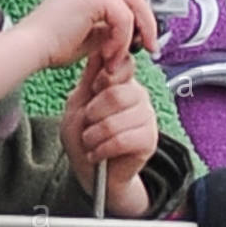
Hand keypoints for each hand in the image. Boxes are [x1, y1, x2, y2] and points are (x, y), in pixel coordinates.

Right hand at [24, 0, 158, 69]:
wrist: (30, 50)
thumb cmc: (52, 45)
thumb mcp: (91, 32)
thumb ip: (112, 24)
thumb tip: (138, 31)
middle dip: (147, 21)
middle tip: (150, 47)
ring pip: (133, 4)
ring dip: (136, 34)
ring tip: (119, 59)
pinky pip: (124, 18)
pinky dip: (121, 40)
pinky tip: (108, 55)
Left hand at [61, 54, 156, 217]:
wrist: (93, 174)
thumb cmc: (83, 138)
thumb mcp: (76, 106)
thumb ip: (88, 81)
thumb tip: (98, 51)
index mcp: (122, 83)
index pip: (124, 64)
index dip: (104, 77)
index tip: (92, 91)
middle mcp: (138, 96)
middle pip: (117, 94)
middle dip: (93, 113)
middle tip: (87, 125)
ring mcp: (146, 117)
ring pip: (118, 120)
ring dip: (95, 135)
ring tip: (90, 142)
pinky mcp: (149, 139)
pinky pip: (124, 140)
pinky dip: (103, 149)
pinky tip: (97, 153)